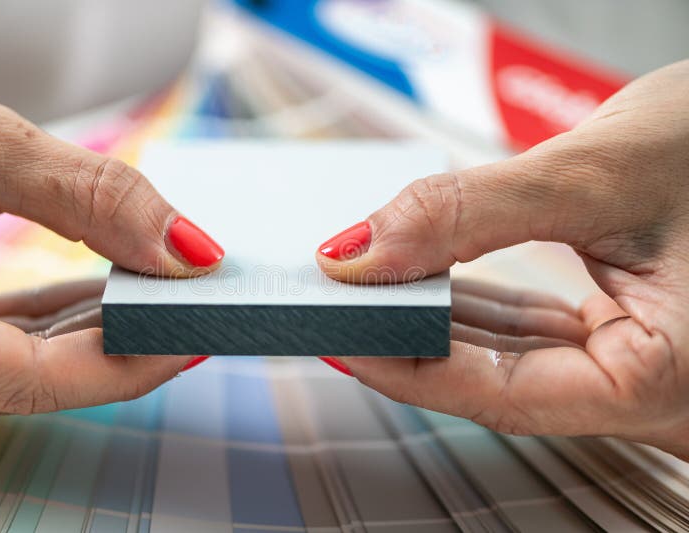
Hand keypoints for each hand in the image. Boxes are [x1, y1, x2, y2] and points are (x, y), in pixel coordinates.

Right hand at [0, 51, 222, 416]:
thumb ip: (85, 196)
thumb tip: (184, 249)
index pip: (29, 379)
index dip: (129, 360)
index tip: (197, 328)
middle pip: (35, 379)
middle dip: (126, 342)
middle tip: (196, 303)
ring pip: (25, 366)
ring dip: (101, 329)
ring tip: (166, 291)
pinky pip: (5, 344)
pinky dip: (64, 318)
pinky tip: (112, 289)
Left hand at [316, 60, 688, 458]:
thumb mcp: (599, 173)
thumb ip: (472, 214)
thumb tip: (363, 250)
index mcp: (668, 381)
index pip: (500, 396)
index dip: (406, 365)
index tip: (340, 331)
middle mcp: (657, 394)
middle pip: (498, 384)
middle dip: (413, 342)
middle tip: (342, 304)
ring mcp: (642, 369)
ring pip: (512, 363)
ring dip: (439, 324)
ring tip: (371, 290)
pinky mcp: (628, 339)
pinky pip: (536, 338)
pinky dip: (478, 311)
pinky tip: (429, 285)